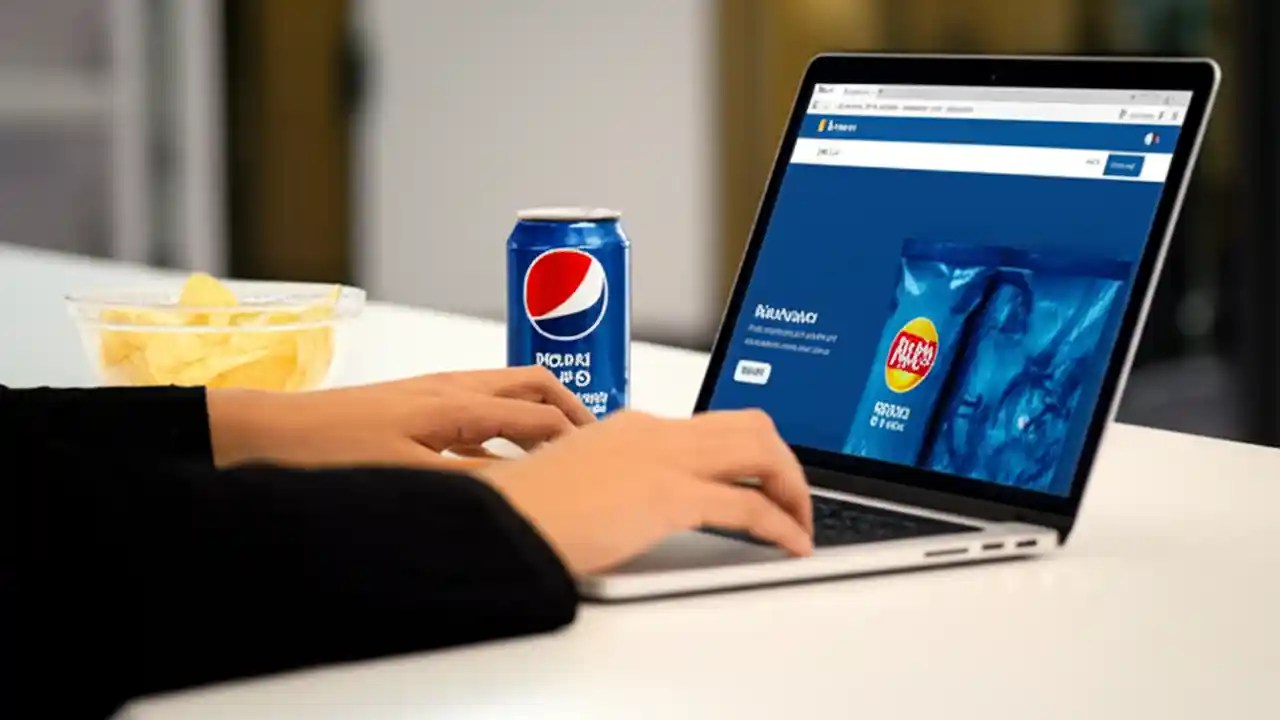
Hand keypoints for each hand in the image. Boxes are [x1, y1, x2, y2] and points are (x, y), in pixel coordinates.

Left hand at [207, 366, 593, 469]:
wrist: (272, 432)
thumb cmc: (329, 450)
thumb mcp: (406, 477)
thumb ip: (471, 482)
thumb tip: (523, 488)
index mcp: (457, 403)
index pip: (540, 416)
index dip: (577, 437)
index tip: (604, 460)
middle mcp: (453, 387)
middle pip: (533, 383)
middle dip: (572, 406)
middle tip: (596, 440)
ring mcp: (436, 392)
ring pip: (508, 393)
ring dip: (541, 414)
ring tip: (562, 448)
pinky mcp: (420, 405)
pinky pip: (483, 409)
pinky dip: (509, 427)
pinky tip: (505, 460)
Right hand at [475, 409, 814, 575]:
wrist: (499, 521)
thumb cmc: (523, 511)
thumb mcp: (578, 484)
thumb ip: (615, 483)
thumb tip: (635, 506)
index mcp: (632, 426)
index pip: (711, 426)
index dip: (750, 452)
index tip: (764, 479)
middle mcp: (654, 432)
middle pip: (750, 425)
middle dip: (783, 463)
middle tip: (793, 500)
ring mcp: (663, 459)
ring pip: (761, 450)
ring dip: (792, 488)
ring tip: (800, 523)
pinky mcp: (668, 495)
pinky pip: (749, 505)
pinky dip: (781, 525)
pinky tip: (791, 544)